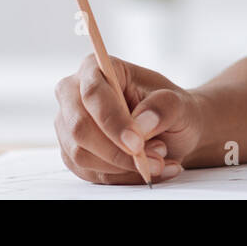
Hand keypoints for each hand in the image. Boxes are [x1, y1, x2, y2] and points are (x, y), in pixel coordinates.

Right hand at [54, 53, 204, 184]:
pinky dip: (122, 177)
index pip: (93, 94)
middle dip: (118, 150)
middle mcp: (73, 94)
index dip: (113, 121)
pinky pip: (89, 173)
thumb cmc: (169, 109)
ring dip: (123, 166)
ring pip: (82, 155)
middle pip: (79, 128)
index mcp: (96, 68)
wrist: (170, 129)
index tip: (137, 144)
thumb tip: (142, 124)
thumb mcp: (178, 103)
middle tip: (157, 157)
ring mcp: (68, 126)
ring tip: (158, 160)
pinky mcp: (72, 153)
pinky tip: (147, 170)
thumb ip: (163, 107)